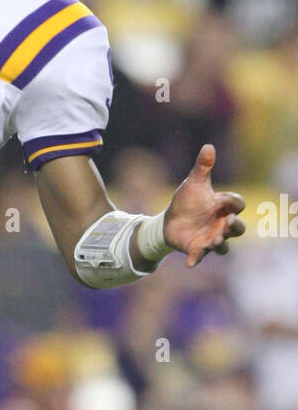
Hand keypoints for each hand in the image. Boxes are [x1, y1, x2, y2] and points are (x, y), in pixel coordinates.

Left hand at [163, 144, 245, 267]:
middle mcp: (221, 225)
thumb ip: (203, 167)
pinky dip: (195, 259)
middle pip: (238, 229)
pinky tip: (189, 263)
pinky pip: (199, 256)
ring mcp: (211, 238)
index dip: (232, 202)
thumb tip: (208, 146)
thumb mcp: (194, 183)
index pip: (237, 204)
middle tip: (228, 223)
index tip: (220, 198)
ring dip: (220, 244)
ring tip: (213, 242)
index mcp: (223, 207)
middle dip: (235, 226)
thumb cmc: (187, 200)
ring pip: (224, 246)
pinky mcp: (197, 249)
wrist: (170, 218)